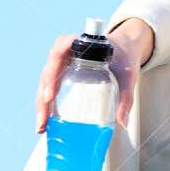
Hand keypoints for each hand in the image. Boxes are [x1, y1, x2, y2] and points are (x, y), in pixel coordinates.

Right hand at [34, 21, 152, 134]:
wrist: (124, 47)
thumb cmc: (125, 56)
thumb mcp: (128, 75)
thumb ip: (127, 97)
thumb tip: (123, 122)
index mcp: (79, 44)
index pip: (58, 54)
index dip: (51, 74)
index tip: (50, 95)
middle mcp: (65, 51)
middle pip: (48, 74)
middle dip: (43, 99)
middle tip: (43, 121)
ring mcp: (61, 63)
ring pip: (45, 83)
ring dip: (41, 105)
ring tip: (41, 127)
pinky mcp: (62, 73)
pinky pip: (50, 87)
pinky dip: (47, 104)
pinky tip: (46, 122)